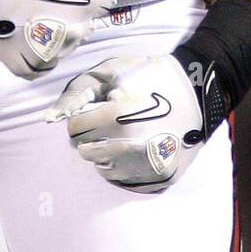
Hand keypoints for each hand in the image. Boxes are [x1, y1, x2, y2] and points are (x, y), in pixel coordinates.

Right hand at [0, 0, 116, 77]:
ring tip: (36, 15)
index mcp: (86, 6)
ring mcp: (52, 53)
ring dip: (58, 33)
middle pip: (86, 24)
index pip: (105, 0)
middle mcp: (74, 34)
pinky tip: (29, 35)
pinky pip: (44, 64)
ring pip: (66, 44)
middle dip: (76, 12)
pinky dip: (39, 53)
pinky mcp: (30, 67)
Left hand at [47, 53, 211, 190]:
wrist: (199, 90)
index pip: (74, 130)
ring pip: (103, 169)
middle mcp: (132, 146)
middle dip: (91, 136)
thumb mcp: (113, 70)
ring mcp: (148, 166)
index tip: (96, 110)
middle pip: (86, 152)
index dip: (82, 117)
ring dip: (105, 152)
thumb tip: (51, 116)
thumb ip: (78, 92)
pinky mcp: (160, 178)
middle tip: (110, 122)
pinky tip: (135, 148)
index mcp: (118, 116)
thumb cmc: (151, 75)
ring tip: (123, 134)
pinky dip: (123, 167)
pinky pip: (125, 181)